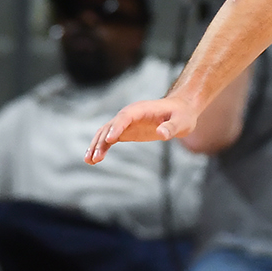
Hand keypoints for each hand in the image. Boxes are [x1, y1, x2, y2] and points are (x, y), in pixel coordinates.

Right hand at [87, 96, 201, 163]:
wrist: (180, 110)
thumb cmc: (182, 114)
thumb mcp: (182, 122)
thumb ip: (172, 127)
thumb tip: (161, 133)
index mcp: (141, 109)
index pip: (125, 117)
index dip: (117, 128)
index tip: (110, 140)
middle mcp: (129, 114)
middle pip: (111, 126)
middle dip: (101, 141)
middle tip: (95, 157)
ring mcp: (125, 123)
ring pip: (105, 133)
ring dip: (96, 146)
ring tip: (89, 161)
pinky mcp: (126, 131)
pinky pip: (109, 139)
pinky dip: (100, 148)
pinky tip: (93, 160)